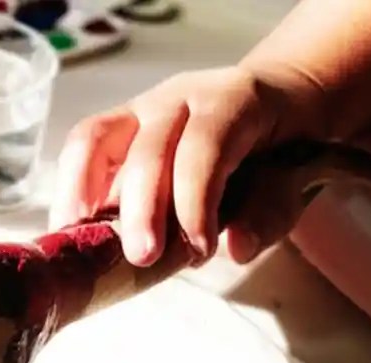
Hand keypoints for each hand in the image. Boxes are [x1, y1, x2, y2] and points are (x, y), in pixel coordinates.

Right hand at [48, 65, 317, 265]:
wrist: (269, 105)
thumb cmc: (282, 145)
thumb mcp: (299, 175)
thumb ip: (271, 210)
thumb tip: (235, 248)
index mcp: (233, 100)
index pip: (205, 146)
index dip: (196, 200)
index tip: (199, 251)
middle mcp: (179, 97)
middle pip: (148, 146)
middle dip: (141, 207)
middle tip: (141, 257)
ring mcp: (140, 109)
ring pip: (96, 137)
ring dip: (81, 191)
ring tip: (77, 239)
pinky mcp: (115, 129)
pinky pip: (81, 148)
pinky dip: (71, 188)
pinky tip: (72, 226)